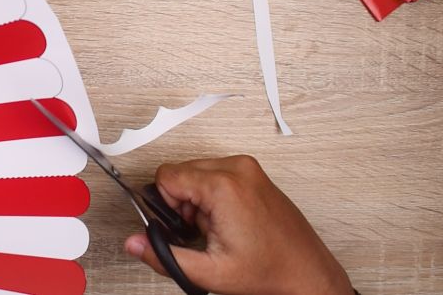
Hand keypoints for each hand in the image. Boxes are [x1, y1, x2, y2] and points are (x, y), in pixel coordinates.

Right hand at [125, 156, 351, 294]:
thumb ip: (165, 257)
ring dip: (197, 199)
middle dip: (182, 203)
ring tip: (217, 228)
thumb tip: (136, 243)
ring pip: (196, 171)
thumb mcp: (210, 272)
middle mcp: (237, 169)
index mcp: (224, 186)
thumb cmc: (269, 271)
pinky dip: (212, 194)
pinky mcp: (254, 172)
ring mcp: (248, 168)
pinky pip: (215, 173)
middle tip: (202, 231)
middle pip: (180, 171)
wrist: (306, 273)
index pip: (167, 176)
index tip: (183, 226)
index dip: (166, 205)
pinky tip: (227, 220)